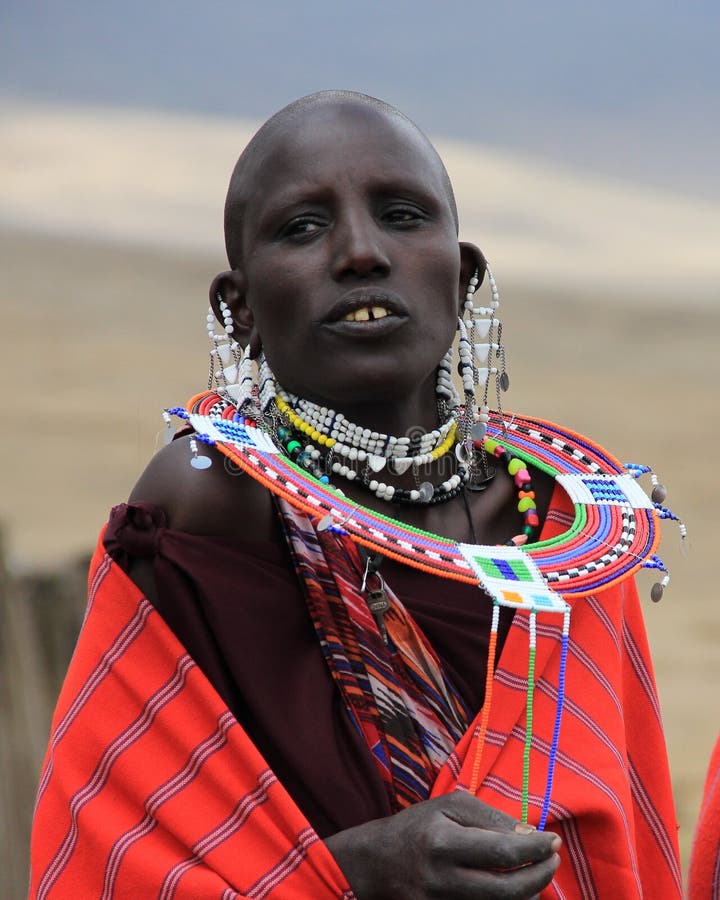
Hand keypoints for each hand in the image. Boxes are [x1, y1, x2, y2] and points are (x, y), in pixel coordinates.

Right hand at [325, 791, 560, 898]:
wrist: (376, 863)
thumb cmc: (417, 827)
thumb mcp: (448, 807)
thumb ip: (489, 817)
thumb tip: (529, 834)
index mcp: (443, 842)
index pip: (503, 852)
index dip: (535, 849)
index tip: (553, 841)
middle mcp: (443, 878)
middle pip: (508, 890)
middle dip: (540, 875)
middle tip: (552, 859)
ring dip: (528, 893)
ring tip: (534, 872)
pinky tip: (514, 889)